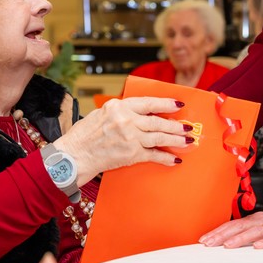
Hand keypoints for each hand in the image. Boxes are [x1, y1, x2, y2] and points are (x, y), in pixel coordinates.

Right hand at [54, 97, 187, 184]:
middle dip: (175, 125)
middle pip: (157, 121)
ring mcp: (129, 137)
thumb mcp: (102, 114)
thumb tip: (141, 114)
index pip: (148, 102)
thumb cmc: (84, 135)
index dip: (165, 104)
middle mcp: (126, 120)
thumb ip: (121, 112)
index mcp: (118, 106)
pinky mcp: (130, 154)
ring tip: (188, 141)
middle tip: (188, 128)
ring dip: (176, 140)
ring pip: (159, 137)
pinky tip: (174, 159)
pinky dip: (165, 158)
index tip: (179, 104)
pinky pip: (153, 155)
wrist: (74, 156)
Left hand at [199, 202, 262, 248]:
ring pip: (256, 231)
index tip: (203, 239)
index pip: (233, 224)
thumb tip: (229, 239)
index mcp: (257, 218)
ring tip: (227, 245)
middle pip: (239, 226)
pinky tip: (258, 247)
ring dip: (240, 238)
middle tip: (208, 243)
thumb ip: (250, 230)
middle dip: (222, 235)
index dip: (218, 231)